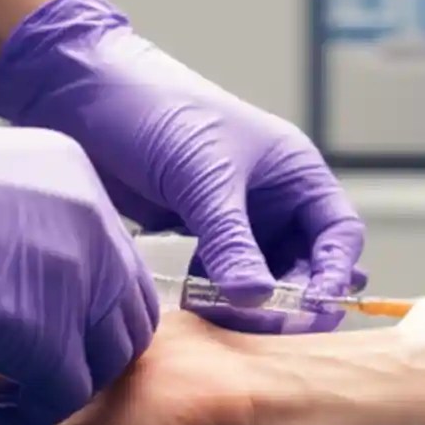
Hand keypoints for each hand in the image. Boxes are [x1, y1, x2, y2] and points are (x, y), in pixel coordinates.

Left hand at [0, 0, 366, 332]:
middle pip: (306, 265)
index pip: (338, 232)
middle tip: (269, 329)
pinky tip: (201, 309)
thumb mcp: (203, 177)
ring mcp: (238, 217)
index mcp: (294, 171)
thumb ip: (231, 240)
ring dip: (252, 306)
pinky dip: (218, 298)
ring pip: (264, 278)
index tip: (314, 307)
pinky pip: (223, 277)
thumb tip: (258, 299)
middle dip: (293, 299)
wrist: (85, 95)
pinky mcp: (199, 232)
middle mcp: (275, 197)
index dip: (335, 272)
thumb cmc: (158, 112)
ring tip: (226, 320)